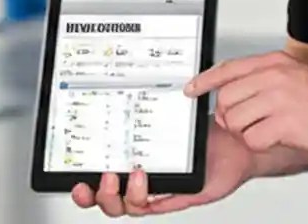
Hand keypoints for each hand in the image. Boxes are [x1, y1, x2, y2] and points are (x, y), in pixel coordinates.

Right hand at [70, 121, 256, 216]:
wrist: (234, 140)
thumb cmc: (201, 132)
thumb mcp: (163, 117)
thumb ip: (142, 115)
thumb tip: (116, 99)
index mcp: (134, 164)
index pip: (100, 181)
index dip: (83, 186)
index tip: (74, 177)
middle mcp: (142, 181)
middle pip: (107, 201)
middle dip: (93, 197)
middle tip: (91, 183)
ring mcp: (159, 191)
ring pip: (127, 208)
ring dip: (117, 197)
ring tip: (120, 177)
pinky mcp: (178, 196)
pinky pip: (156, 206)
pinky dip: (144, 196)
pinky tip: (142, 180)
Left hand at [187, 51, 307, 157]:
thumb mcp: (295, 76)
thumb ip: (265, 80)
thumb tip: (234, 92)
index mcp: (274, 63)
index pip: (227, 68)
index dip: (204, 80)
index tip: (191, 89)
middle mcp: (274, 76)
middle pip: (226, 98)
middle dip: (230, 116)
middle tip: (247, 123)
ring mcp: (279, 98)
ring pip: (234, 120)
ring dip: (246, 132)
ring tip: (268, 130)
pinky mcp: (286, 123)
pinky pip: (252, 139)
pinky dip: (261, 144)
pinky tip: (279, 138)